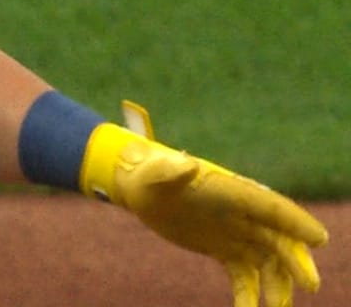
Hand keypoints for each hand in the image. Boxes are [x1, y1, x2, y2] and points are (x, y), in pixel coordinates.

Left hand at [81, 105, 328, 306]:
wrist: (141, 189)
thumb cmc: (149, 174)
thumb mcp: (156, 172)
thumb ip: (172, 171)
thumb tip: (188, 166)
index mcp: (233, 191)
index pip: (271, 207)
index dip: (296, 222)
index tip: (319, 240)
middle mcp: (242, 214)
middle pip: (278, 239)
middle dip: (295, 261)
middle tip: (310, 285)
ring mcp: (236, 233)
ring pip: (267, 262)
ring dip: (277, 284)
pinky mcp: (224, 250)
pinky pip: (243, 276)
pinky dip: (249, 294)